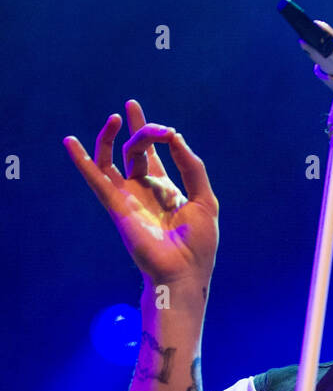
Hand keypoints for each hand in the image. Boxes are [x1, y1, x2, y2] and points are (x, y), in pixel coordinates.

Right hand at [63, 99, 218, 290]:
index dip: (153, 131)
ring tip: (115, 119)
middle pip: (136, 150)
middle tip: (150, 122)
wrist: (184, 272)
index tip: (168, 129)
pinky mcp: (117, 206)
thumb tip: (174, 136)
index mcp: (165, 188)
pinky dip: (82, 161)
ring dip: (110, 137)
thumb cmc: (199, 244)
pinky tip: (70, 142)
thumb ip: (192, 166)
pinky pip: (96, 179)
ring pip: (110, 160)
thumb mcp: (205, 199)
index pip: (153, 153)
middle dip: (143, 131)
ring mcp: (128, 197)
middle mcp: (144, 190)